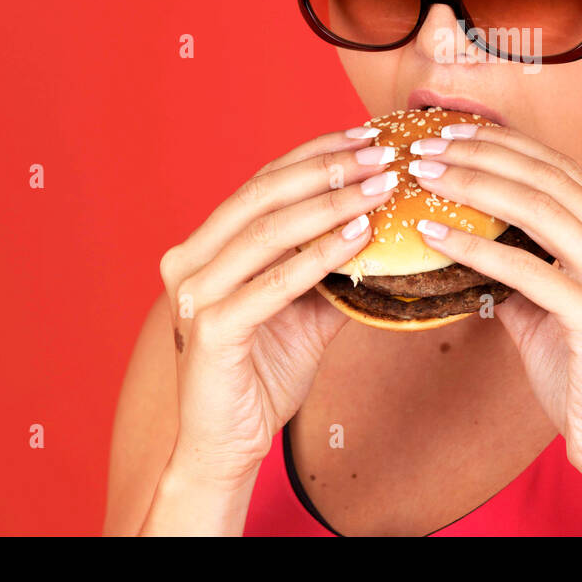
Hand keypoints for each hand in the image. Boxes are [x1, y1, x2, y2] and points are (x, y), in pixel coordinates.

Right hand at [157, 125, 400, 488]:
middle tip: (382, 154)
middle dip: (329, 169)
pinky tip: (360, 235)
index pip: (264, 181)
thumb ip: (334, 268)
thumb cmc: (263, 372)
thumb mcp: (307, 309)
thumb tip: (390, 228)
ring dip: (331, 204)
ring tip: (381, 187)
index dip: (317, 154)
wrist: (227, 444)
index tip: (368, 137)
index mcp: (206, 244)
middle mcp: (191, 259)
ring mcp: (196, 293)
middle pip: (264, 194)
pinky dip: (319, 255)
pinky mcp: (210, 329)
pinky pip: (272, 283)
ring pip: (268, 231)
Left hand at [406, 125, 581, 497]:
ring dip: (476, 185)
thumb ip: (521, 282)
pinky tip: (435, 235)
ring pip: (544, 211)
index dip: (507, 145)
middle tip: (428, 143)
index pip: (560, 172)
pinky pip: (530, 271)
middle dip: (485, 152)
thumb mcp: (550, 320)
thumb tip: (473, 257)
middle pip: (550, 178)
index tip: (454, 133)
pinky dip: (478, 248)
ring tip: (425, 175)